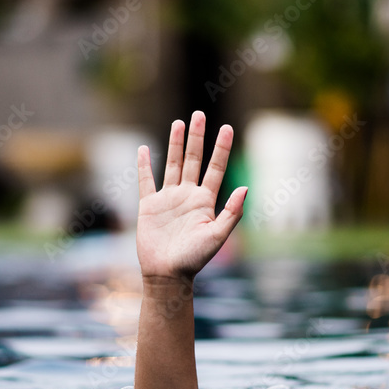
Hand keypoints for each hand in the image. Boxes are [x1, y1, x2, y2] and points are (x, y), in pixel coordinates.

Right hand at [137, 111, 246, 279]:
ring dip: (174, 144)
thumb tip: (245, 187)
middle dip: (197, 138)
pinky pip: (146, 182)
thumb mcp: (217, 236)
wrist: (167, 274)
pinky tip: (143, 149)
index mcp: (205, 201)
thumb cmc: (194, 259)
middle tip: (199, 114)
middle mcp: (188, 196)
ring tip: (179, 123)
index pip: (215, 168)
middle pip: (193, 159)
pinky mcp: (149, 206)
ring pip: (172, 165)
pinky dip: (144, 166)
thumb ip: (231, 212)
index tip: (227, 128)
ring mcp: (168, 199)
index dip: (221, 148)